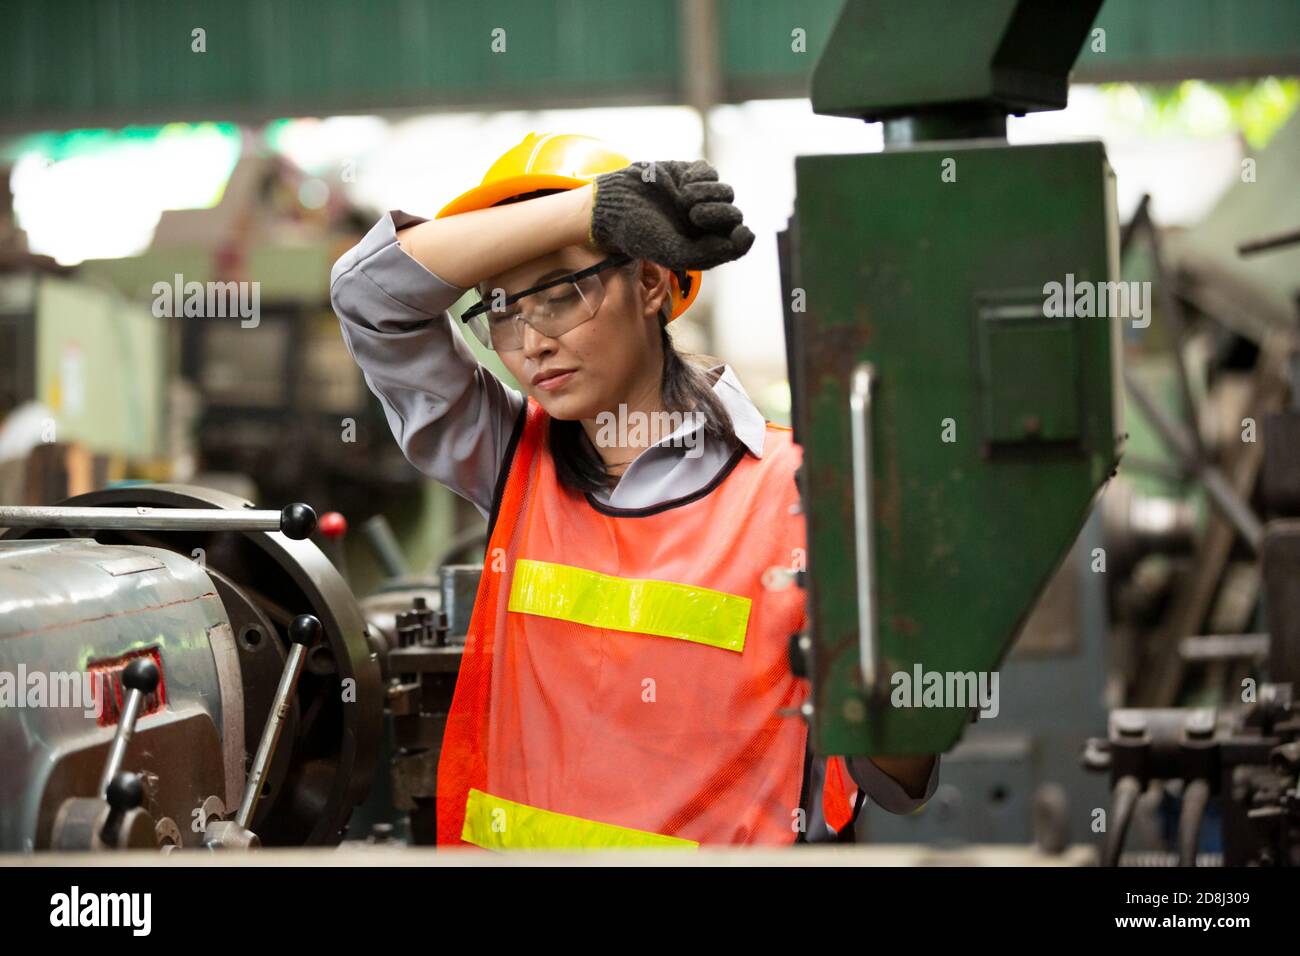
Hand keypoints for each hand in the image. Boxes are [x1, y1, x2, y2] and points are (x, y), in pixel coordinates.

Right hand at [589, 159, 754, 271]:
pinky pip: (710, 172)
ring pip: (727, 192)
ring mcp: (698, 197)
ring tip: (684, 200)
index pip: (737, 242)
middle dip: (720, 214)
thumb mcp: (675, 253)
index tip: (742, 233)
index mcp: (704, 245)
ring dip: (709, 194)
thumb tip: (745, 236)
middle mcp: (704, 223)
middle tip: (694, 215)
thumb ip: (711, 252)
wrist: (614, 206)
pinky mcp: (689, 174)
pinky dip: (699, 178)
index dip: (743, 237)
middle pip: (734, 215)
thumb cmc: (642, 234)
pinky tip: (682, 184)